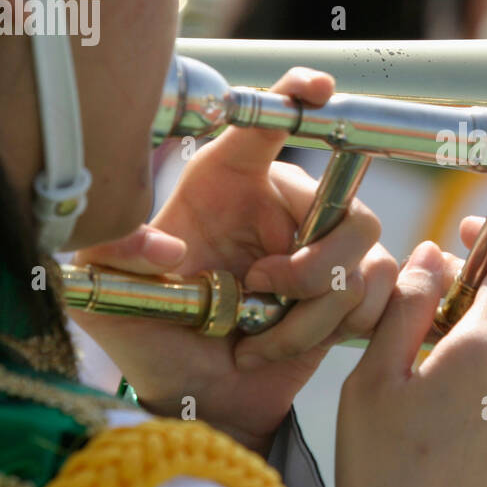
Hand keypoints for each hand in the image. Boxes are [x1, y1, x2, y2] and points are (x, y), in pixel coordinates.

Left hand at [70, 67, 397, 454]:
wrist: (194, 398)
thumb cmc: (151, 337)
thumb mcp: (106, 293)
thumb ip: (116, 256)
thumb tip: (171, 248)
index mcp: (225, 181)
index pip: (264, 122)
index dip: (293, 98)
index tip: (316, 88)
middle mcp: (280, 204)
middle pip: (341, 203)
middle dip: (308, 267)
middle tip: (259, 294)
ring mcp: (323, 244)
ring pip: (364, 256)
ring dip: (313, 314)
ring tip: (262, 336)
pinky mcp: (353, 286)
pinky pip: (380, 291)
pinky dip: (338, 328)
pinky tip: (292, 343)